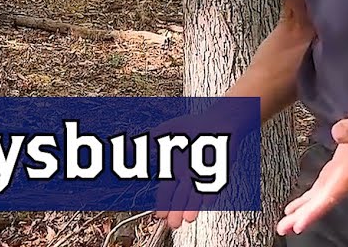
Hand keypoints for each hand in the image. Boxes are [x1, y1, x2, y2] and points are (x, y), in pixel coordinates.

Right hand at [153, 101, 255, 230]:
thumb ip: (149, 139)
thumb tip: (128, 146)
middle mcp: (188, 177)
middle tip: (173, 224)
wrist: (218, 122)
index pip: (167, 191)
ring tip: (188, 219)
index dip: (163, 203)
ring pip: (195, 196)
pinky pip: (214, 186)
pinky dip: (211, 194)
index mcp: (175, 170)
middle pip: (180, 198)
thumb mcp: (166, 132)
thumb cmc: (193, 127)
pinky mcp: (219, 174)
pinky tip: (206, 202)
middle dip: (176, 211)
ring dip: (191, 207)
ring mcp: (204, 176)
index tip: (159, 215)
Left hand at [275, 95, 347, 235]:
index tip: (300, 223)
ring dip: (303, 212)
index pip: (332, 194)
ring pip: (321, 200)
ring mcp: (344, 177)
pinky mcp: (338, 172)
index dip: (315, 210)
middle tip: (283, 228)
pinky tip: (296, 208)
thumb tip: (337, 133)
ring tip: (285, 224)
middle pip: (324, 202)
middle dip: (304, 217)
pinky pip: (321, 191)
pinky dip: (308, 201)